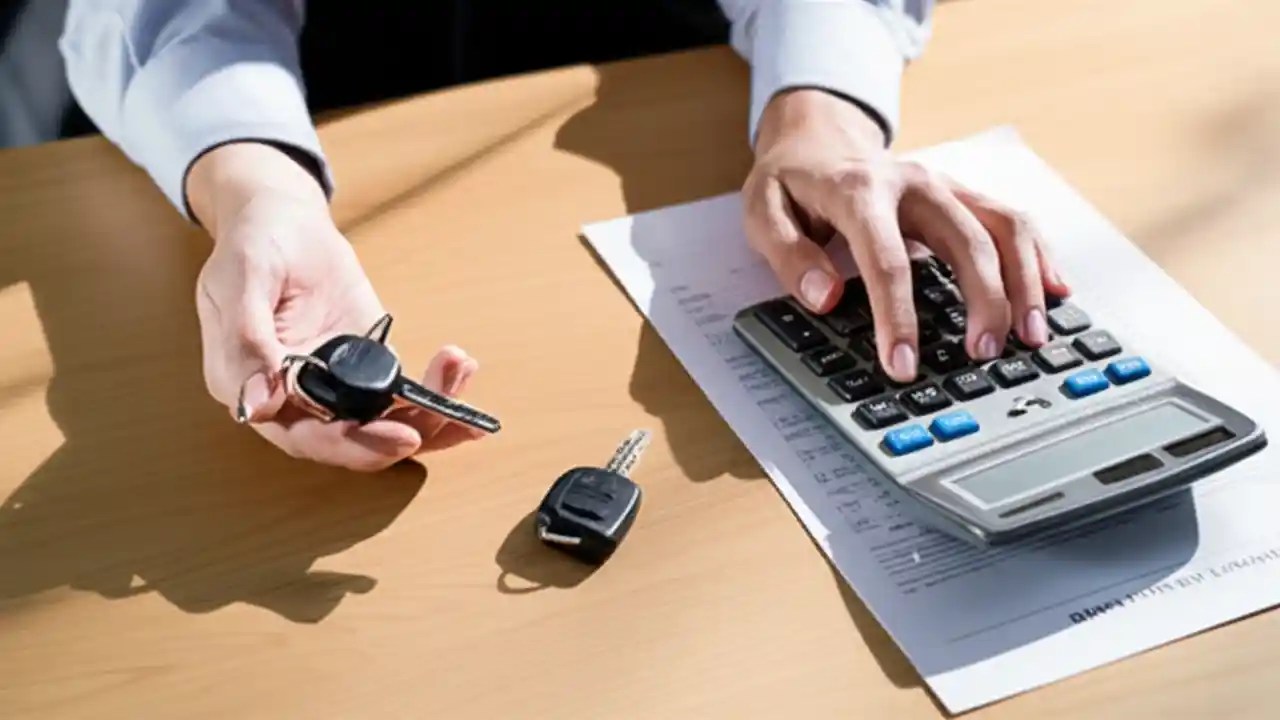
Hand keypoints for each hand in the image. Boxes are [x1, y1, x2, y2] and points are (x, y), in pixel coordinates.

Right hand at [187, 142, 487, 470]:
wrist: (284, 219)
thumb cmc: (254, 246)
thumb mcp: (242, 281)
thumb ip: (247, 341)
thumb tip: (258, 404)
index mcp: (252, 388)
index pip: (303, 435)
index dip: (349, 445)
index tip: (395, 436)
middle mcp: (296, 398)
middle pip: (352, 440)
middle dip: (399, 435)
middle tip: (438, 418)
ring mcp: (337, 384)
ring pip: (385, 423)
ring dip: (429, 415)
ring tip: (458, 372)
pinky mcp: (369, 365)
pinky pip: (403, 395)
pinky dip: (436, 396)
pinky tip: (462, 373)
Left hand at [743, 90, 1070, 381]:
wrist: (817, 137)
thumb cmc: (791, 183)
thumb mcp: (762, 212)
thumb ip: (789, 255)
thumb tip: (825, 297)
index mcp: (859, 190)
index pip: (887, 259)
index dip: (897, 316)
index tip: (903, 364)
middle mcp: (914, 183)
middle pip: (965, 239)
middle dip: (982, 300)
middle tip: (982, 354)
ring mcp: (946, 187)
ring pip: (1004, 227)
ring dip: (1025, 281)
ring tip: (1031, 335)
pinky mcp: (964, 196)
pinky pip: (1014, 222)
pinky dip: (1039, 257)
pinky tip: (1056, 291)